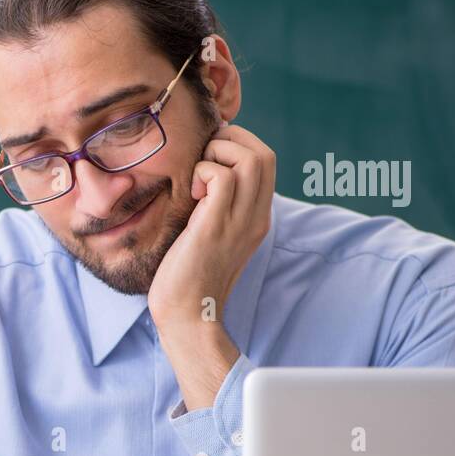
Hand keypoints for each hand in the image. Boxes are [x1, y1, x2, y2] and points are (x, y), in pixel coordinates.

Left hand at [147, 123, 273, 408]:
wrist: (187, 314)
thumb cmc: (187, 276)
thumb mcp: (210, 234)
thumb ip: (214, 206)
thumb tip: (198, 177)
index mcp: (257, 217)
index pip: (266, 161)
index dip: (238, 143)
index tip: (208, 152)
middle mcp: (256, 217)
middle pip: (264, 154)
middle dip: (230, 141)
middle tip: (201, 158)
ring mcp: (240, 222)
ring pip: (251, 159)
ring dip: (217, 154)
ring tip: (195, 178)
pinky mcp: (216, 227)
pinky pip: (222, 178)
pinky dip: (203, 173)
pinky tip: (189, 194)